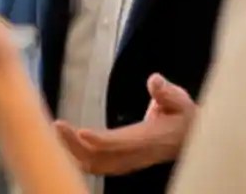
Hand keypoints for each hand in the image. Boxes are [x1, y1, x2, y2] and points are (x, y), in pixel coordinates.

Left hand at [54, 74, 195, 175]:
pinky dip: (78, 156)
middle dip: (76, 146)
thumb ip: (167, 92)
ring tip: (57, 132)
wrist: (189, 139)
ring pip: (95, 165)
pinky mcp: (121, 162)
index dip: (101, 141)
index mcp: (150, 140)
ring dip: (73, 152)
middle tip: (58, 126)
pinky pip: (96, 164)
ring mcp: (127, 162)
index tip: (81, 132)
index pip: (122, 144)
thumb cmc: (183, 117)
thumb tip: (154, 80)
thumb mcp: (181, 100)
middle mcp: (136, 155)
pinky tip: (65, 142)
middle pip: (101, 159)